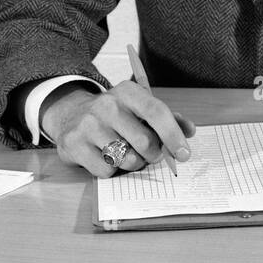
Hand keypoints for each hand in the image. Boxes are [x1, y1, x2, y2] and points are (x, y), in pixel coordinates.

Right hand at [45, 80, 194, 177]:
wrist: (72, 115)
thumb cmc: (116, 115)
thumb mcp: (140, 108)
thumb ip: (167, 118)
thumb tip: (189, 131)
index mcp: (127, 92)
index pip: (156, 112)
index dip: (173, 135)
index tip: (183, 154)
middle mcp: (106, 105)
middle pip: (144, 142)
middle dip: (153, 155)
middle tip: (150, 154)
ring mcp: (88, 125)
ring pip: (126, 159)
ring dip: (133, 163)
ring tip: (126, 153)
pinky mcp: (74, 145)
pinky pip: (106, 171)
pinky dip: (112, 170)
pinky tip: (105, 156)